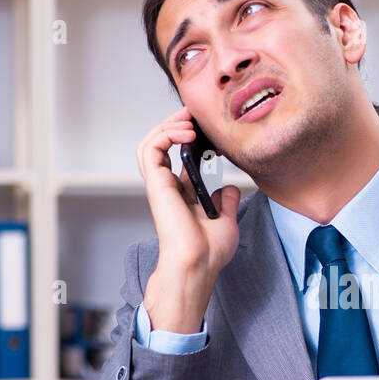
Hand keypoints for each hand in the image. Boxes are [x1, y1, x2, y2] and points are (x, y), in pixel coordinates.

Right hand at [135, 105, 241, 332]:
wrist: (199, 264)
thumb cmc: (209, 252)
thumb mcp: (226, 221)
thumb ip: (225, 202)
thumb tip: (228, 188)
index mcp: (182, 193)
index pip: (179, 156)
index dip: (190, 137)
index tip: (209, 129)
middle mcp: (169, 186)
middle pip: (162, 144)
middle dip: (177, 124)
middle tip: (196, 115)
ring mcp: (160, 184)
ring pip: (150, 142)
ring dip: (168, 126)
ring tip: (189, 122)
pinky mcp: (156, 184)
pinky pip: (151, 148)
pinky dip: (166, 134)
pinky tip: (188, 134)